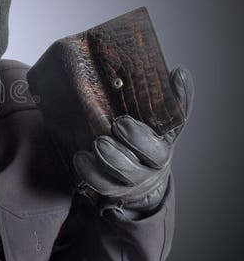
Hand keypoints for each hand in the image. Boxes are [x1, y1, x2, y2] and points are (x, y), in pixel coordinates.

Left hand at [72, 64, 194, 217]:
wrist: (134, 180)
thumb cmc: (138, 140)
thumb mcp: (148, 119)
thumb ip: (156, 97)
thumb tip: (173, 70)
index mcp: (165, 136)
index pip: (177, 118)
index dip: (179, 98)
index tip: (173, 75)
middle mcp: (156, 160)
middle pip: (154, 152)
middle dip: (137, 137)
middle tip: (119, 123)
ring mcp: (136, 178)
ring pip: (128, 171)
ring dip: (113, 156)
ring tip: (99, 142)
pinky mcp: (116, 190)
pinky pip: (104, 185)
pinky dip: (90, 172)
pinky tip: (81, 157)